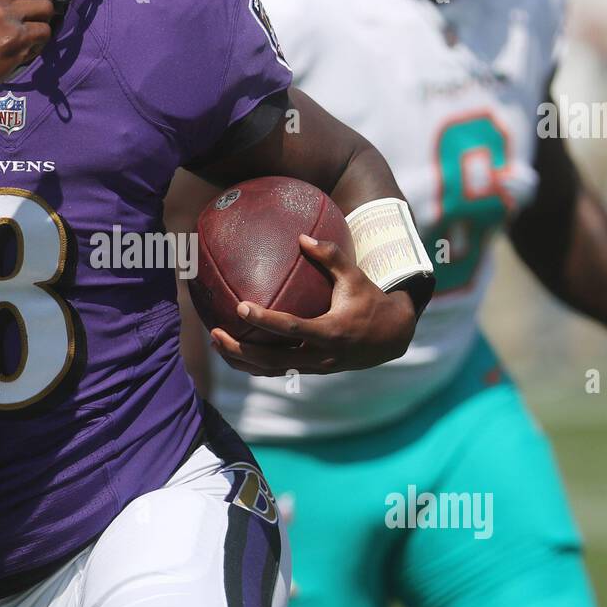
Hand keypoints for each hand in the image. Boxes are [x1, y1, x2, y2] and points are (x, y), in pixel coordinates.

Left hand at [210, 234, 416, 376]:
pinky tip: (235, 349)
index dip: (265, 320)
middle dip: (241, 349)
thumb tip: (302, 236)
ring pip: (271, 371)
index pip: (292, 328)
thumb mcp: (355, 275)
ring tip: (217, 343)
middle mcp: (321, 355)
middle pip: (273, 359)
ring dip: (242, 360)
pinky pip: (277, 371)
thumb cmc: (370, 300)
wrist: (391, 337)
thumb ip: (331, 255)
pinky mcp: (311, 370)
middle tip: (215, 332)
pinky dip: (254, 363)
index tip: (241, 307)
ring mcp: (315, 367)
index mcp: (332, 332)